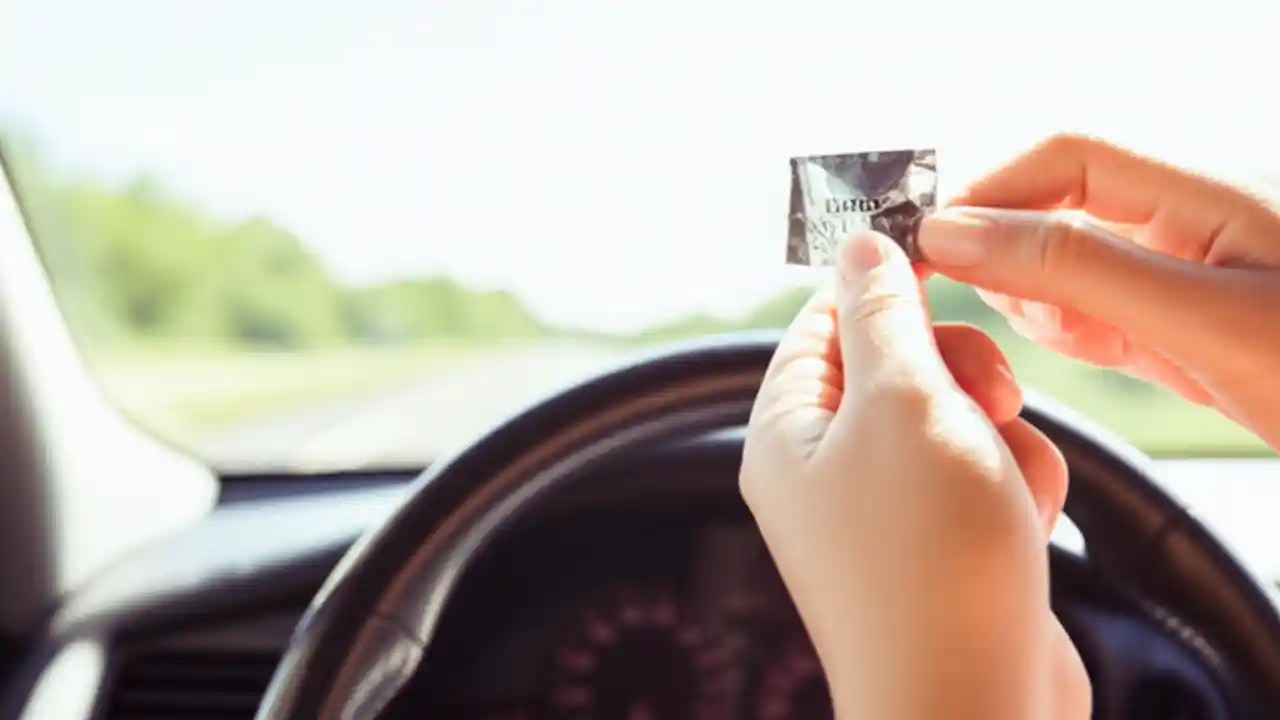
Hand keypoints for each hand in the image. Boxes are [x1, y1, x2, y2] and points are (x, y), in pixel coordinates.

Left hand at [740, 231, 1088, 718]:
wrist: (978, 705)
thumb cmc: (927, 556)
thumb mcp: (902, 404)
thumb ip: (884, 313)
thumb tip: (860, 241)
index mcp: (787, 431)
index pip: (823, 322)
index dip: (882, 283)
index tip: (943, 256)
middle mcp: (828, 470)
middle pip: (900, 365)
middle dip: (959, 372)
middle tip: (989, 395)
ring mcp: (889, 512)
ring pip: (961, 419)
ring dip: (1001, 438)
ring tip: (1004, 486)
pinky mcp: (946, 545)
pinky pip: (989, 477)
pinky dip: (1016, 489)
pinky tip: (1023, 526)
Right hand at [918, 133, 1279, 448]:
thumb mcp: (1199, 320)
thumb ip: (1075, 269)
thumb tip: (954, 234)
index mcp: (1205, 190)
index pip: (1063, 158)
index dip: (986, 193)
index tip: (925, 247)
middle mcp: (1191, 220)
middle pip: (1056, 208)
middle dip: (1003, 255)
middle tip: (971, 312)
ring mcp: (1188, 275)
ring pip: (1069, 265)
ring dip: (1036, 301)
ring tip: (1062, 341)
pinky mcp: (1186, 326)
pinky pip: (1100, 312)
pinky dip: (1071, 332)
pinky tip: (1085, 350)